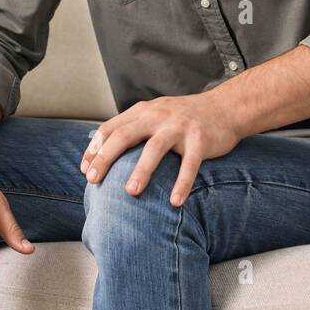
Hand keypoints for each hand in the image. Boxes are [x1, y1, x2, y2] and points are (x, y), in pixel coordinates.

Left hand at [79, 93, 241, 206]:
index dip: (95, 149)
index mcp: (143, 112)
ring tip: (130, 192)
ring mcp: (179, 127)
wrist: (224, 108)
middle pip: (125, 135)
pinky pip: (189, 164)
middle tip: (93, 180)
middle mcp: (158, 116)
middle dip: (106, 158)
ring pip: (155, 148)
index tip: (85, 170)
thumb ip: (132, 127)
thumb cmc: (184, 118)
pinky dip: (182, 183)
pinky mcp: (200, 140)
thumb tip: (103, 152)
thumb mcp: (154, 114)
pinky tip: (174, 202)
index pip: (111, 128)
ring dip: (141, 171)